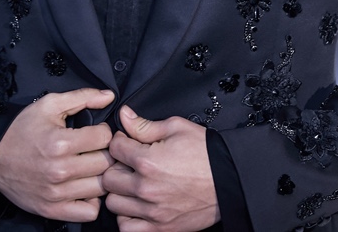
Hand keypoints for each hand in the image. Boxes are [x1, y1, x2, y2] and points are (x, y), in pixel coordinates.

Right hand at [0, 87, 114, 220]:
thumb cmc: (22, 130)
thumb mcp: (49, 104)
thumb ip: (82, 97)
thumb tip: (109, 96)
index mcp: (60, 143)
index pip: (105, 138)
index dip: (104, 130)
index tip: (96, 131)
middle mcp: (60, 170)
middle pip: (105, 163)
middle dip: (105, 152)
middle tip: (96, 148)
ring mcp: (56, 194)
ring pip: (101, 188)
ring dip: (101, 176)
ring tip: (91, 165)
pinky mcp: (52, 210)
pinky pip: (88, 212)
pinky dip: (92, 201)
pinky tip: (84, 186)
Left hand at [103, 105, 219, 230]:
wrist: (228, 179)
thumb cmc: (205, 152)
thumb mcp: (176, 127)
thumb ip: (144, 125)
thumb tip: (124, 116)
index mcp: (148, 161)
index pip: (113, 148)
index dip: (120, 141)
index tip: (128, 142)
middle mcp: (146, 188)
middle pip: (108, 178)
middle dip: (117, 166)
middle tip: (130, 163)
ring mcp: (152, 212)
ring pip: (113, 204)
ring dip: (120, 192)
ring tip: (134, 183)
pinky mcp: (160, 228)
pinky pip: (126, 228)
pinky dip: (128, 217)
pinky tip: (137, 205)